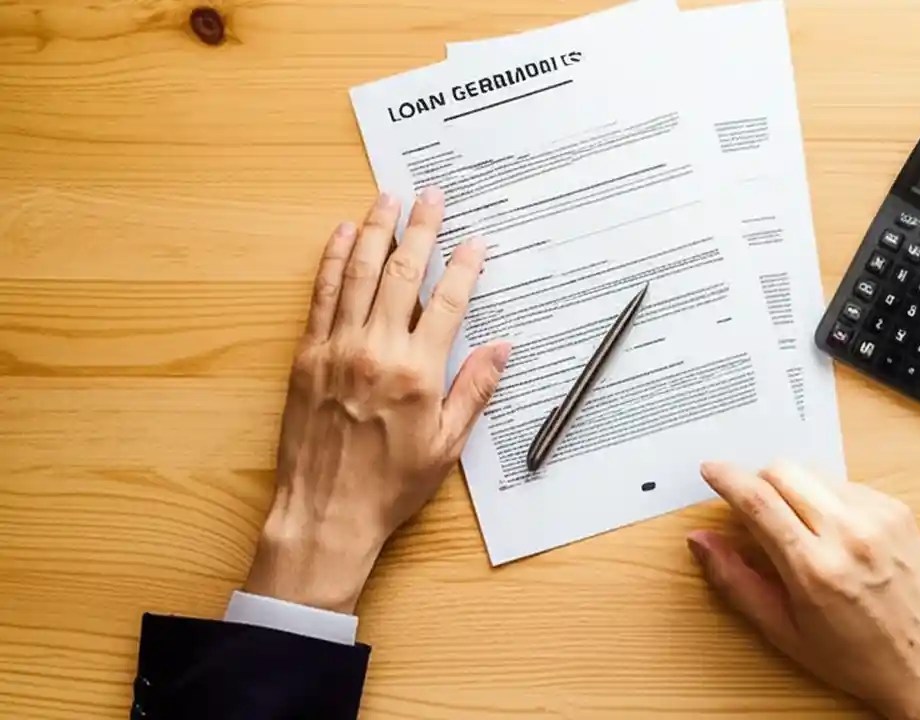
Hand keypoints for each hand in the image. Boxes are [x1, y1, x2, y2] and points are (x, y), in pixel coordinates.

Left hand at [244, 188, 509, 612]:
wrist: (326, 512)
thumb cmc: (391, 485)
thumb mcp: (448, 444)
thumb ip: (474, 389)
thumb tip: (503, 348)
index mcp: (418, 373)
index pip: (448, 302)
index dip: (465, 266)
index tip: (475, 241)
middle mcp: (377, 350)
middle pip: (402, 274)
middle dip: (420, 230)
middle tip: (431, 196)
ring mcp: (337, 348)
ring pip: (358, 274)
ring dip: (373, 231)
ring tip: (386, 199)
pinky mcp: (308, 356)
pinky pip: (321, 296)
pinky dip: (332, 261)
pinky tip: (341, 236)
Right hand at [687, 461, 919, 719]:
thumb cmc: (853, 656)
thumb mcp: (782, 630)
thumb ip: (735, 581)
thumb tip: (700, 540)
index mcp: (814, 569)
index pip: (759, 502)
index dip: (727, 479)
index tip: (711, 470)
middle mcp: (849, 535)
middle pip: (784, 472)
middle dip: (758, 480)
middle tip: (752, 506)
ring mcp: (878, 518)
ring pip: (814, 472)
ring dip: (792, 487)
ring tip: (797, 525)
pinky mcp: (897, 510)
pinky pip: (844, 483)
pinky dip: (825, 496)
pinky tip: (831, 529)